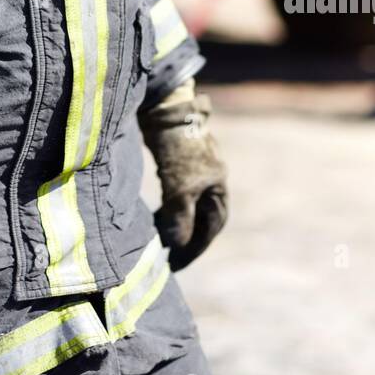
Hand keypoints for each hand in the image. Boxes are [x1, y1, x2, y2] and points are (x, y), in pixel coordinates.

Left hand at [138, 79, 228, 269]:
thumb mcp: (180, 189)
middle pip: (202, 216)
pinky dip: (169, 207)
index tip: (178, 263)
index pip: (212, 225)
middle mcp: (210, 179)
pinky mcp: (178, 163)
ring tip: (160, 240)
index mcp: (218, 186)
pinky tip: (156, 214)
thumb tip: (178, 245)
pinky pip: (176, 193)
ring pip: (188, 205)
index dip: (197, 246)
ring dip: (177, 223)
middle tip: (169, 256)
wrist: (165, 111)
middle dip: (188, 238)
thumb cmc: (178, 150)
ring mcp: (195, 170)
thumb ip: (181, 218)